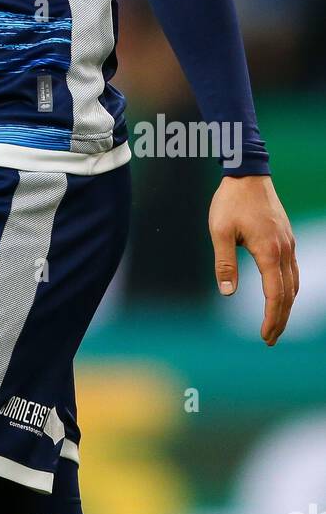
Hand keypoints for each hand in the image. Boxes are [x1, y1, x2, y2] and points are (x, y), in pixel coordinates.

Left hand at [209, 175, 298, 343]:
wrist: (247, 173)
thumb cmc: (230, 201)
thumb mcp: (220, 231)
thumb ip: (224, 262)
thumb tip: (228, 292)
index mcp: (268, 251)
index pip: (275, 295)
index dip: (271, 318)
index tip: (265, 336)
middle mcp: (284, 250)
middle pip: (288, 294)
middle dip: (280, 319)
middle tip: (270, 340)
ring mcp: (288, 243)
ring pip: (293, 283)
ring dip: (286, 305)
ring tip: (275, 323)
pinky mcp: (286, 237)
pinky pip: (292, 269)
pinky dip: (289, 288)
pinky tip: (281, 294)